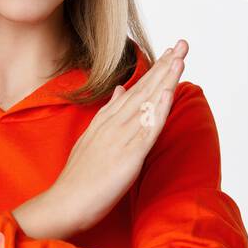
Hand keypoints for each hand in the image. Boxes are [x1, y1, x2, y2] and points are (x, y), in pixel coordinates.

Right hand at [18, 40, 187, 237]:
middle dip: (165, 66)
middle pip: (143, 90)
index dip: (154, 71)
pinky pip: (147, 130)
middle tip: (182, 44)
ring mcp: (120, 138)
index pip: (134, 91)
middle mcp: (113, 125)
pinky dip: (158, 110)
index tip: (170, 53)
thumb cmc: (77, 179)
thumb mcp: (90, 139)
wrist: (64, 203)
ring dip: (165, 80)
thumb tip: (118, 91)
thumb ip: (106, 115)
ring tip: (180, 58)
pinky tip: (167, 93)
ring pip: (147, 104)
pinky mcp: (128, 156)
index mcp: (106, 122)